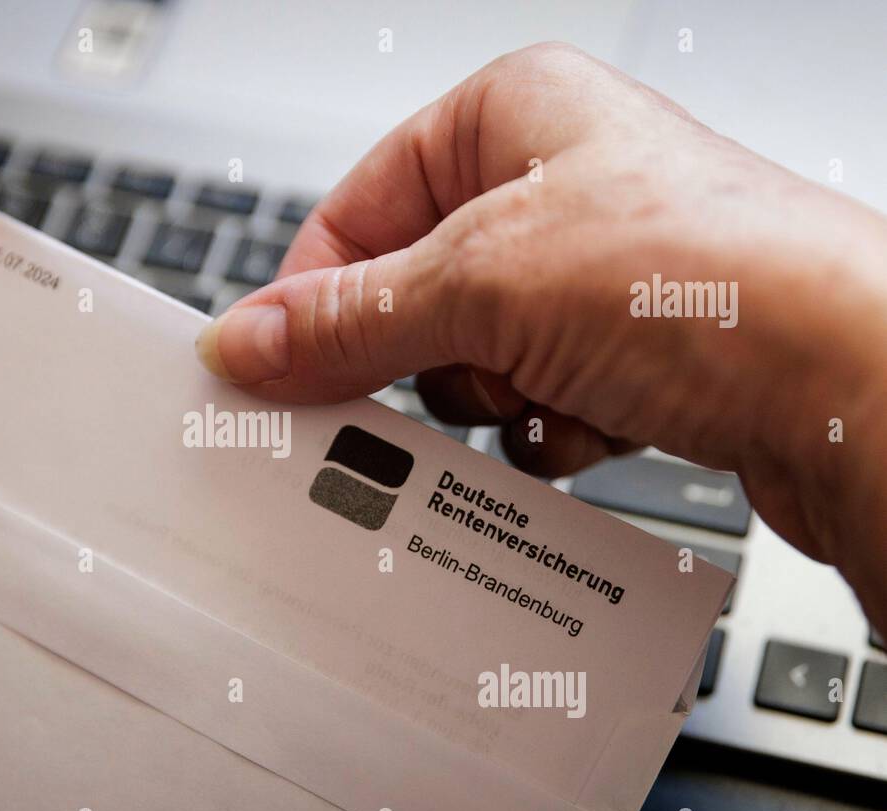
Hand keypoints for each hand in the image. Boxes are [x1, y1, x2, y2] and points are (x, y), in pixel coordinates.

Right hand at [195, 43, 886, 628]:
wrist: (853, 382)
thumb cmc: (711, 278)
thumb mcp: (484, 285)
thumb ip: (350, 319)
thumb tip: (249, 340)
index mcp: (508, 116)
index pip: (357, 210)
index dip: (313, 295)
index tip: (274, 368)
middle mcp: (554, 184)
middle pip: (411, 293)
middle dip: (424, 356)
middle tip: (425, 385)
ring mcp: (595, 271)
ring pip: (471, 360)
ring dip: (496, 397)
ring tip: (549, 390)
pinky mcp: (628, 349)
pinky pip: (533, 403)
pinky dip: (549, 428)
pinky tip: (595, 418)